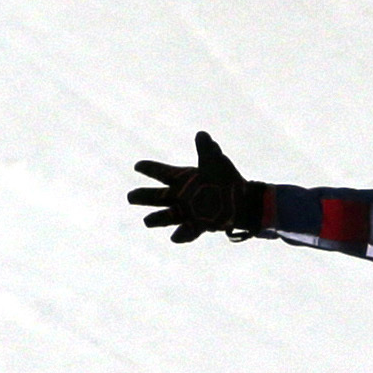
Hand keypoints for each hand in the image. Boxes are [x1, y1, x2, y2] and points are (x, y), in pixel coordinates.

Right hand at [129, 132, 265, 242]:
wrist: (242, 202)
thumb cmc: (225, 179)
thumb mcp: (216, 162)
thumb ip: (207, 150)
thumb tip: (202, 134)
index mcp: (182, 179)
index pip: (162, 173)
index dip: (149, 168)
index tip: (137, 165)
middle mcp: (180, 196)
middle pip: (157, 197)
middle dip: (143, 196)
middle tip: (130, 197)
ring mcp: (188, 212)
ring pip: (167, 216)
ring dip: (157, 219)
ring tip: (146, 221)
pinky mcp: (199, 225)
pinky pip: (188, 231)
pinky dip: (182, 234)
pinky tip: (175, 238)